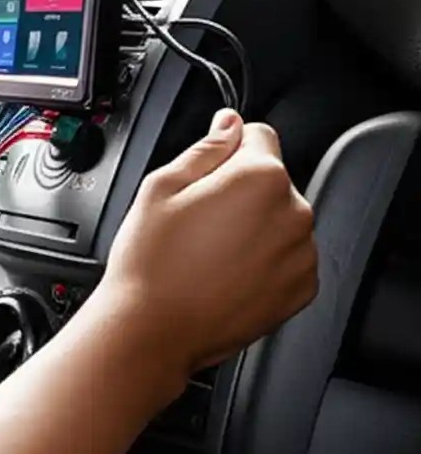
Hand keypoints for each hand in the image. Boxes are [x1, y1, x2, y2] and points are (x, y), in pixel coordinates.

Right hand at [97, 109, 317, 377]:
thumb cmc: (152, 262)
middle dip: (238, 190)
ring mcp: (301, 255)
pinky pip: (285, 257)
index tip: (204, 174)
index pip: (259, 135)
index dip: (225, 149)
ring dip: (252, 225)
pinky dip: (262, 260)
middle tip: (195, 219)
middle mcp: (294, 213)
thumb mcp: (161, 185)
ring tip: (207, 251)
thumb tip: (229, 124)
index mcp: (261, 178)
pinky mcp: (300, 289)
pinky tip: (224, 272)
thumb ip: (205, 147)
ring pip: (278, 219)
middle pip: (270, 180)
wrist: (154, 329)